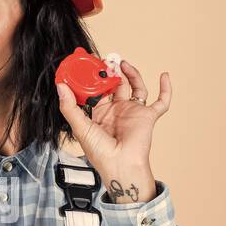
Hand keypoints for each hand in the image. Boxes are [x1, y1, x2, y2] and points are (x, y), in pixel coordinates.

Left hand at [54, 59, 170, 201]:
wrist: (120, 165)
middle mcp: (117, 111)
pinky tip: (164, 76)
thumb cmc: (100, 153)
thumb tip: (60, 86)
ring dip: (131, 74)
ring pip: (135, 87)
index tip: (88, 64)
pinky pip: (161, 101)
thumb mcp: (80, 127)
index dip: (94, 77)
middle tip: (106, 60)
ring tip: (122, 63)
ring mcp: (133, 112)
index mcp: (100, 114)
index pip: (97, 90)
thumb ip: (70, 106)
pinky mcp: (148, 116)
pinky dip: (165, 89)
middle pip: (116, 85)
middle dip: (112, 72)